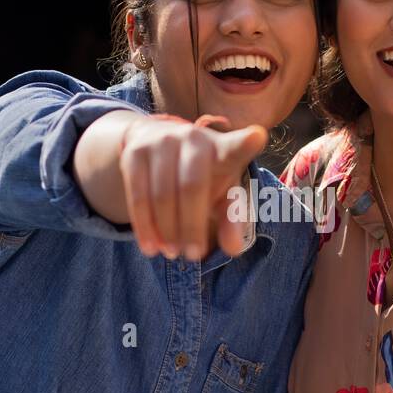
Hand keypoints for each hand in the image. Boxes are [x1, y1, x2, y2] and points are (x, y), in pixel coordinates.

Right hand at [118, 114, 267, 259]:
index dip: (245, 143)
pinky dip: (144, 226)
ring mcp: (161, 142)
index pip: (235, 147)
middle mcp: (193, 139)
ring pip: (161, 194)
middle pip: (191, 187)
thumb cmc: (203, 175)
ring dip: (166, 230)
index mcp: (222, 148)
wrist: (158, 144)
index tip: (257, 137)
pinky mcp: (135, 152)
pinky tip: (150, 247)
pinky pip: (137, 195)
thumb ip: (232, 218)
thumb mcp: (222, 193)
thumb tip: (234, 248)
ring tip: (172, 253)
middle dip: (191, 226)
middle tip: (193, 255)